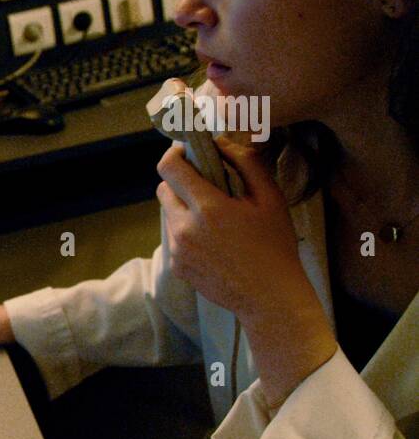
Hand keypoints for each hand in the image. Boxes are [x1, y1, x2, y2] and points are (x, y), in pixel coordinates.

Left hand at [156, 136, 335, 403]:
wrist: (269, 297)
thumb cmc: (274, 245)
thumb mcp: (270, 198)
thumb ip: (245, 163)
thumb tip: (221, 142)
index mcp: (207, 208)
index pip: (169, 167)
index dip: (176, 154)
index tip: (190, 152)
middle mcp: (184, 228)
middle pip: (164, 188)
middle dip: (182, 182)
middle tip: (208, 185)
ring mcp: (177, 250)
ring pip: (169, 213)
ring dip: (184, 207)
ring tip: (215, 217)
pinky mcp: (176, 266)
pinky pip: (173, 237)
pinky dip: (187, 231)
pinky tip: (213, 241)